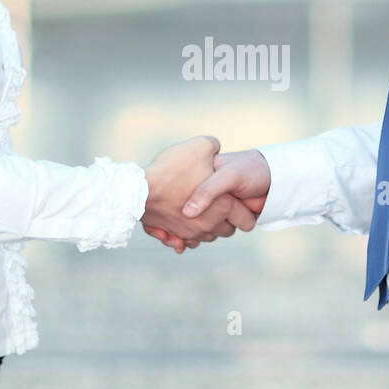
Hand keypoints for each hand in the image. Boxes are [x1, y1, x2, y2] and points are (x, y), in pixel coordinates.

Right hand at [141, 136, 257, 251]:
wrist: (140, 189)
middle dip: (227, 220)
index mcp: (224, 205)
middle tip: (220, 203)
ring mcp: (191, 232)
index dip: (248, 212)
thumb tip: (215, 150)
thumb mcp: (201, 146)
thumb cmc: (173, 168)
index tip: (241, 202)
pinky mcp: (172, 234)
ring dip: (207, 226)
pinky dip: (186, 234)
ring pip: (207, 237)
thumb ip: (214, 147)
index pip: (248, 221)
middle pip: (228, 231)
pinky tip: (183, 221)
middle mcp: (210, 224)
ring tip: (201, 210)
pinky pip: (185, 241)